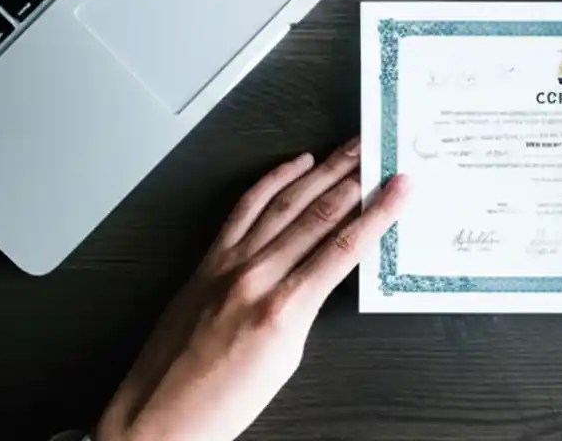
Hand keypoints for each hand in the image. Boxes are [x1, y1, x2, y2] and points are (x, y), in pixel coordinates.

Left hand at [96, 138, 407, 440]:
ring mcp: (229, 263)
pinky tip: (295, 164)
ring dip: (323, 170)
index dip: (379, 211)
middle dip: (355, 178)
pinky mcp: (208, 261)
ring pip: (285, 203)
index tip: (401, 186)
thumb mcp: (288, 359)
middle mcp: (256, 277)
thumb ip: (309, 306)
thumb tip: (328, 269)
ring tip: (350, 147)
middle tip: (381, 150)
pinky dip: (272, 180)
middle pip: (319, 214)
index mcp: (284, 309)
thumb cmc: (224, 404)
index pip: (344, 247)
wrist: (160, 417)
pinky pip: (244, 209)